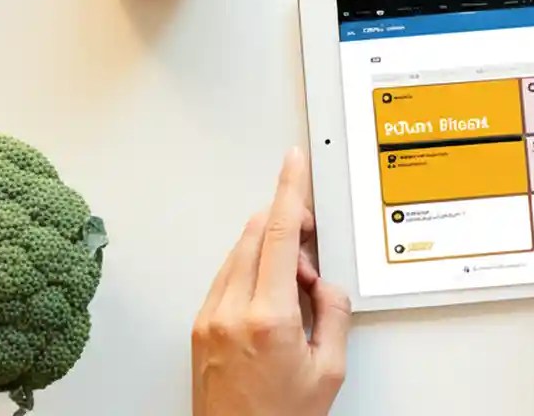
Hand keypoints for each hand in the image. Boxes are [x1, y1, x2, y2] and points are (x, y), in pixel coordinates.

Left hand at [192, 148, 352, 415]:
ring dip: (270, 252)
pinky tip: (272, 301)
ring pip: (240, 253)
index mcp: (267, 319)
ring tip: (295, 292)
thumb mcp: (328, 369)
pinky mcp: (200, 328)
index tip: (293, 164)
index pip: (281, 235)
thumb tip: (325, 286)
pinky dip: (252, 273)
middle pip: (257, 236)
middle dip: (287, 226)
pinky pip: (227, 277)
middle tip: (312, 247)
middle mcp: (231, 313)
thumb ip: (333, 314)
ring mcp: (209, 319)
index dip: (290, 191)